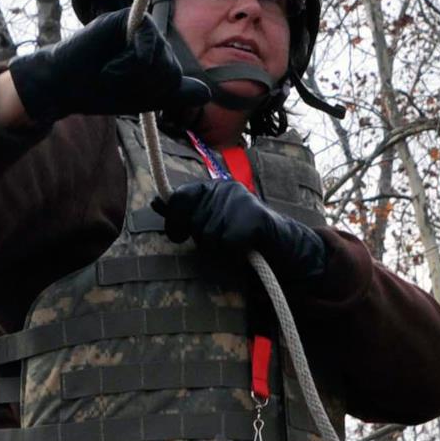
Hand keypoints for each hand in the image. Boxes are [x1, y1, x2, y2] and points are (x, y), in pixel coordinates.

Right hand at [5, 14, 210, 126]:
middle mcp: (153, 41)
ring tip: (109, 72)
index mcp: (158, 60)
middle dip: (142, 87)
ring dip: (132, 76)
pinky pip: (148, 42)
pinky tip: (109, 64)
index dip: (153, 96)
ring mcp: (142, 28)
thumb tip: (207, 92)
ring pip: (159, 60)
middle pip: (170, 71)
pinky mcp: (128, 17)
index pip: (176, 81)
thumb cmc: (98, 90)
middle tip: (114, 82)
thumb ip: (173, 94)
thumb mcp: (140, 99)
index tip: (127, 95)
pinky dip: (130, 61)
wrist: (64, 83)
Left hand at [157, 174, 328, 282]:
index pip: (179, 199)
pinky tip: (245, 250)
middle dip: (203, 240)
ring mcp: (241, 200)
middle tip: (222, 241)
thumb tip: (156, 204)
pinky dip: (234, 254)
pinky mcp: (254, 217)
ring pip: (209, 236)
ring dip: (220, 250)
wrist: (284, 246)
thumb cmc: (241, 236)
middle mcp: (226, 188)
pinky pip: (227, 243)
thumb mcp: (210, 222)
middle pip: (193, 224)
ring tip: (236, 246)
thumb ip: (185, 213)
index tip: (180, 236)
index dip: (175, 222)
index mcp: (213, 187)